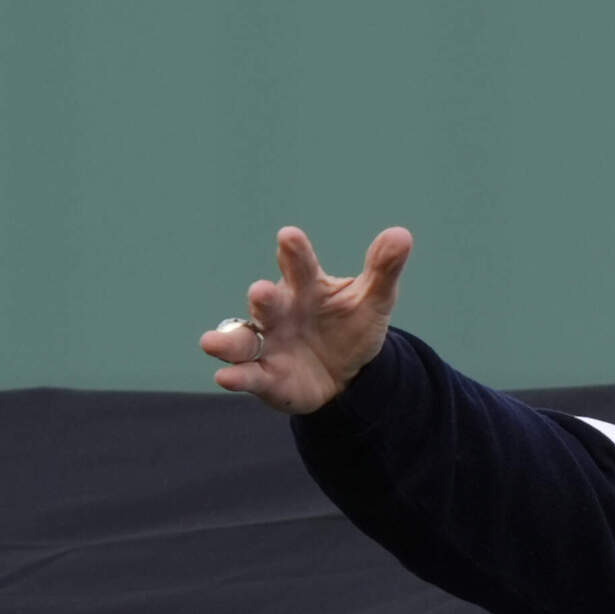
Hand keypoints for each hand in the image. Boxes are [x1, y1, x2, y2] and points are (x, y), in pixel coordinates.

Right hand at [199, 225, 413, 414]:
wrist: (347, 374)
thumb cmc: (350, 325)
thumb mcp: (373, 300)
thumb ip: (383, 269)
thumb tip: (401, 235)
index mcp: (305, 286)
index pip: (298, 265)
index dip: (294, 252)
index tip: (290, 237)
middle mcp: (279, 311)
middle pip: (267, 302)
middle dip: (263, 298)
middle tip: (260, 291)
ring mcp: (268, 343)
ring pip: (242, 339)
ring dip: (228, 341)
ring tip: (213, 343)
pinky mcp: (265, 376)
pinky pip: (248, 375)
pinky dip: (237, 376)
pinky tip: (226, 378)